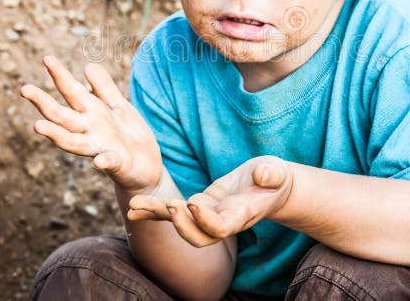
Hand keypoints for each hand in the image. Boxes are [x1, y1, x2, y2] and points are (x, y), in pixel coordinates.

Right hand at [20, 55, 162, 193]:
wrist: (146, 169)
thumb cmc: (128, 137)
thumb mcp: (118, 107)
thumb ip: (104, 89)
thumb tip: (87, 66)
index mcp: (91, 114)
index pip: (71, 92)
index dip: (60, 76)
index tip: (47, 58)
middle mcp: (90, 131)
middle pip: (62, 116)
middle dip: (43, 103)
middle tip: (24, 89)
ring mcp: (101, 148)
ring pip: (73, 142)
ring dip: (55, 135)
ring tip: (37, 125)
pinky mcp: (118, 164)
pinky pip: (110, 162)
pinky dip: (104, 161)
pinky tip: (98, 161)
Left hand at [126, 155, 292, 246]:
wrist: (270, 188)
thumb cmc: (274, 179)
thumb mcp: (276, 172)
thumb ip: (271, 174)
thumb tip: (264, 173)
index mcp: (241, 215)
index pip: (221, 227)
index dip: (206, 220)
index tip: (193, 203)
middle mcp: (222, 221)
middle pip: (198, 237)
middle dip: (182, 225)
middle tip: (169, 206)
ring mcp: (208, 215)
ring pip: (180, 225)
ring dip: (157, 217)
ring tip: (132, 207)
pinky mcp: (199, 205)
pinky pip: (174, 211)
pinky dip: (153, 210)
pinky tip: (133, 206)